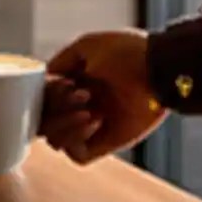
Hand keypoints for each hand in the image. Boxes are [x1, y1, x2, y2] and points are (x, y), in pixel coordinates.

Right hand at [45, 29, 167, 163]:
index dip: (47, 94)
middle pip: (44, 120)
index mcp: (75, 85)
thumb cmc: (127, 53)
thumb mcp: (87, 46)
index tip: (66, 83)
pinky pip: (77, 155)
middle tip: (81, 94)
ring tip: (88, 109)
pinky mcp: (105, 144)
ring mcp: (91, 127)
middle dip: (56, 108)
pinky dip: (77, 139)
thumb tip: (43, 82)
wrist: (157, 68)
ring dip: (64, 124)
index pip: (43, 99)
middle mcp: (80, 107)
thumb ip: (60, 62)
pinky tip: (95, 120)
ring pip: (55, 140)